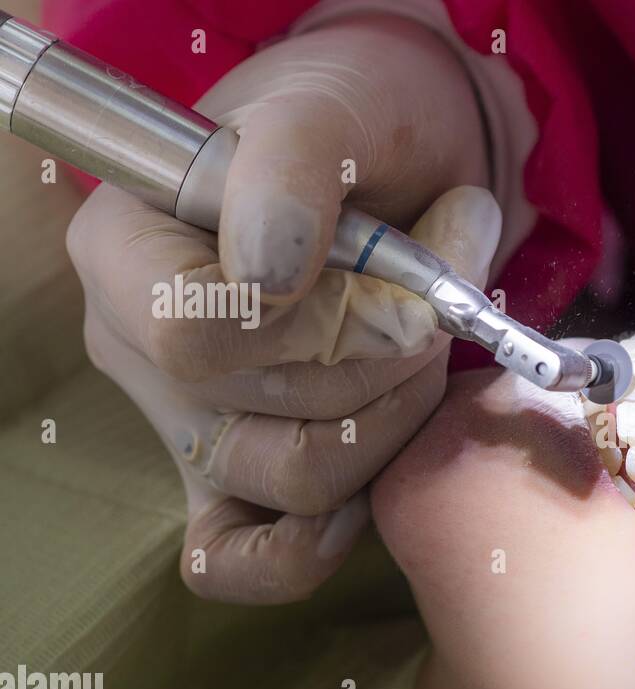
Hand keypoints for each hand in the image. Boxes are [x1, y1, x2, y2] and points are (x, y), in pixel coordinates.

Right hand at [67, 15, 501, 602]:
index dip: (322, 326)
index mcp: (127, 253)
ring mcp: (189, 427)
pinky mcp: (239, 484)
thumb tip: (271, 273)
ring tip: (426, 346)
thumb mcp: (330, 109)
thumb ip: (291, 166)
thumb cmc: (356, 131)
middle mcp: (141, 353)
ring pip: (293, 484)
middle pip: (260, 421)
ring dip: (396, 421)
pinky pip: (247, 563)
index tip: (399, 272)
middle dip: (386, 365)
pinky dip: (320, 543)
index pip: (197, 340)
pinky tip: (374, 488)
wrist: (397, 166)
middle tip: (436, 300)